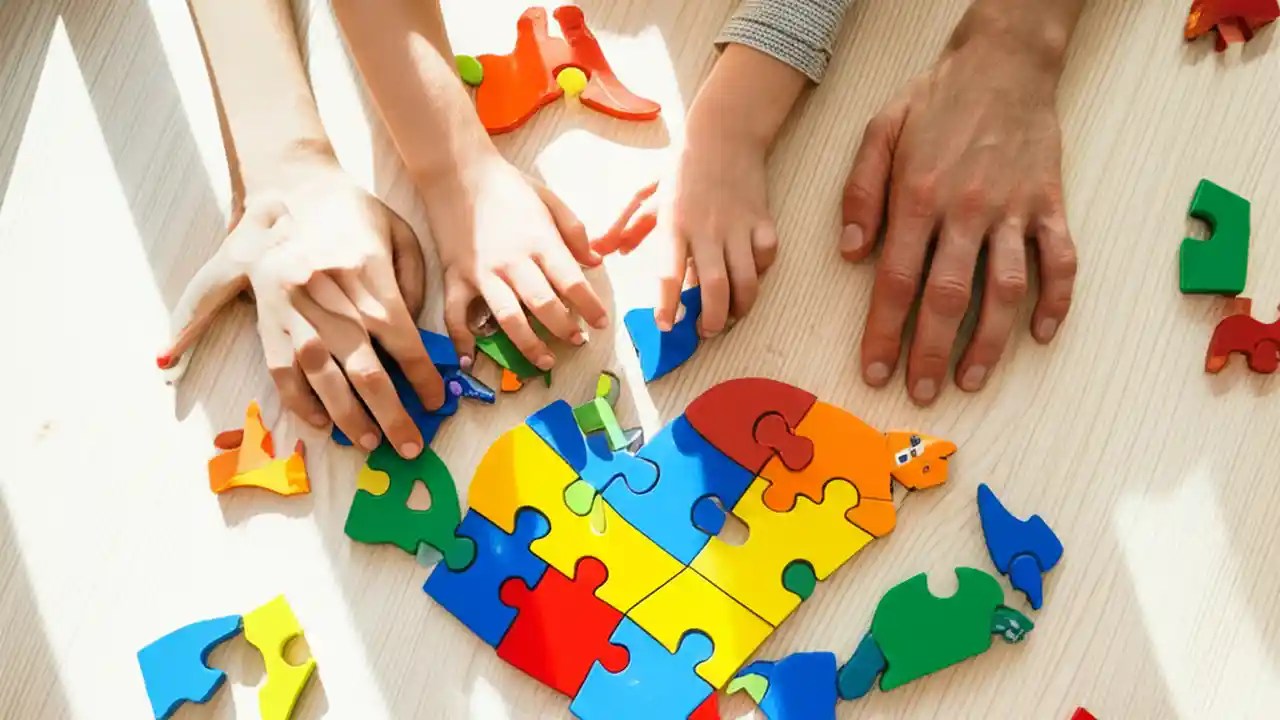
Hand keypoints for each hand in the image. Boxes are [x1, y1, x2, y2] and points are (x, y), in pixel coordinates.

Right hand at [161, 158, 444, 456]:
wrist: (290, 189)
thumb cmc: (354, 213)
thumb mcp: (398, 234)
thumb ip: (412, 285)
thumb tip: (414, 337)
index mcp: (366, 276)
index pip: (402, 341)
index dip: (422, 378)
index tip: (438, 401)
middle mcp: (329, 298)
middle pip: (365, 370)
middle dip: (391, 414)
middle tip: (409, 444)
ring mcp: (293, 311)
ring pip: (322, 377)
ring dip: (347, 416)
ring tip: (368, 442)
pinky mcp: (266, 318)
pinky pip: (280, 369)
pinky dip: (300, 400)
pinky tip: (321, 422)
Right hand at [424, 154, 607, 368]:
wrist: (457, 172)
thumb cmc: (507, 184)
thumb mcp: (549, 199)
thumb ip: (574, 231)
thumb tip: (595, 263)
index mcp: (539, 241)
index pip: (572, 282)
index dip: (591, 307)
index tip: (602, 323)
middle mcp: (513, 261)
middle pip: (544, 305)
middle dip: (565, 329)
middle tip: (578, 342)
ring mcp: (482, 272)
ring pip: (508, 318)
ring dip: (528, 345)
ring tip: (545, 361)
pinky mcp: (456, 277)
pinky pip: (456, 316)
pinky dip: (461, 341)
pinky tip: (472, 361)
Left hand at [595, 44, 797, 335]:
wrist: (724, 135)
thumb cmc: (681, 167)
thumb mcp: (646, 194)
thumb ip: (623, 224)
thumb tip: (600, 251)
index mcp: (675, 224)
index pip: (669, 274)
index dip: (668, 305)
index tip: (665, 326)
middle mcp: (707, 230)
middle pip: (714, 287)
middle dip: (711, 320)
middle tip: (704, 332)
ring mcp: (739, 227)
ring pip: (746, 280)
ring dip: (739, 307)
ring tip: (729, 317)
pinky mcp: (763, 222)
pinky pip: (766, 259)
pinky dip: (760, 275)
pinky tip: (749, 280)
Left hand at [839, 27, 1076, 405]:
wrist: (1004, 61)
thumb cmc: (935, 100)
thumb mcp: (879, 130)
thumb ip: (860, 191)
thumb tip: (848, 252)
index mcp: (917, 197)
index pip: (896, 282)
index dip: (884, 333)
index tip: (876, 372)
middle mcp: (965, 210)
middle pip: (947, 298)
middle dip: (930, 353)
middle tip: (921, 394)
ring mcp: (1012, 210)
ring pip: (1006, 290)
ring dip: (990, 342)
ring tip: (970, 379)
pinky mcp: (1050, 204)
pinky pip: (1060, 261)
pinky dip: (1056, 301)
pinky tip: (1040, 335)